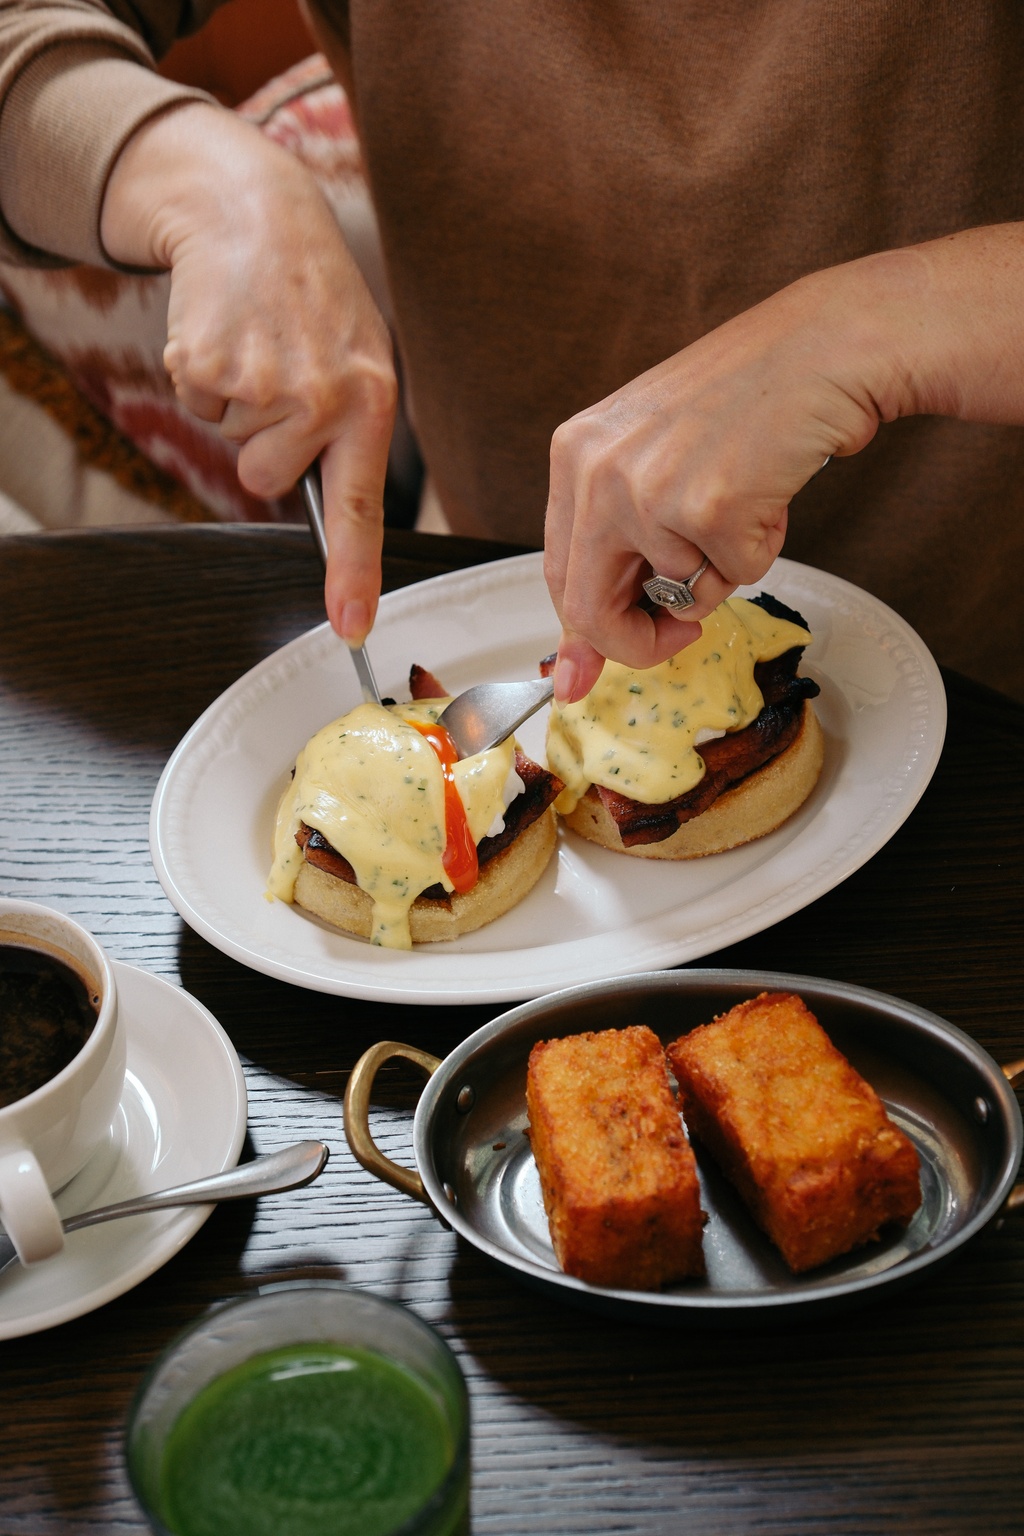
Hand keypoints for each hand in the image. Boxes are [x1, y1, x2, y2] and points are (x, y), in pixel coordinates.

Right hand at [101, 103, 395, 643]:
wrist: (253, 215)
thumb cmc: (313, 296)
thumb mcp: (360, 356)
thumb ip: (350, 429)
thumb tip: (335, 508)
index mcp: (370, 400)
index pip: (361, 507)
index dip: (354, 574)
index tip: (351, 626)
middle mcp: (319, 399)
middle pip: (268, 480)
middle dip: (264, 441)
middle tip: (280, 373)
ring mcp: (259, 385)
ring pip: (233, 446)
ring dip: (238, 405)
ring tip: (259, 346)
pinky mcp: (205, 368)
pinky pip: (198, 410)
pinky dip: (205, 379)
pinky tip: (228, 334)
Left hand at [544, 264, 892, 701]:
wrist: (823, 348)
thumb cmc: (746, 400)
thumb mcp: (654, 459)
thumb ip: (615, 549)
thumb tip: (575, 674)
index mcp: (575, 454)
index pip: (558, 575)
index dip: (587, 631)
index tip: (591, 672)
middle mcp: (598, 471)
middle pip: (591, 610)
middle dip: (638, 642)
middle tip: (678, 633)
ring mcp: (650, 490)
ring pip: (678, 597)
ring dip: (721, 571)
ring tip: (744, 501)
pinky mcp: (708, 508)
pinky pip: (733, 579)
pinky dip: (761, 550)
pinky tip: (767, 493)